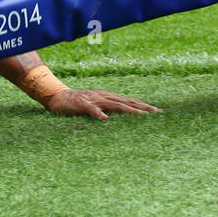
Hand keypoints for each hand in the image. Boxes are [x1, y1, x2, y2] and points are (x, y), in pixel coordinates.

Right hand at [43, 88, 159, 120]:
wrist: (58, 97)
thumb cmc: (79, 103)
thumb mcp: (97, 105)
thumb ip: (109, 109)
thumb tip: (124, 117)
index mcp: (109, 97)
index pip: (130, 102)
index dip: (144, 106)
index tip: (159, 112)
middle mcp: (104, 97)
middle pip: (127, 102)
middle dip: (143, 108)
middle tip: (158, 114)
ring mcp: (94, 100)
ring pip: (114, 105)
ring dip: (128, 110)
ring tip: (141, 116)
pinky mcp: (82, 104)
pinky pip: (91, 110)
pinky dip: (98, 114)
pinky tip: (105, 119)